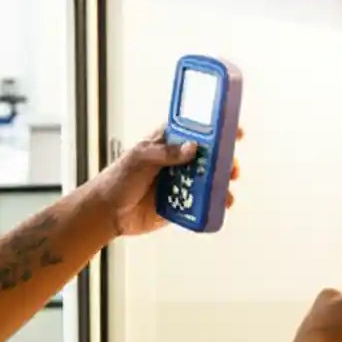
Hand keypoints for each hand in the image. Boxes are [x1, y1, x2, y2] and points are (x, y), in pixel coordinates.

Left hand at [93, 126, 241, 236]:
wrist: (107, 212)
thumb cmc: (118, 178)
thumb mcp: (140, 158)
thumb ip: (166, 152)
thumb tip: (193, 147)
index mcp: (167, 143)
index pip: (195, 131)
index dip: (216, 129)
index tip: (235, 131)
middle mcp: (177, 161)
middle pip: (209, 157)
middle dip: (225, 161)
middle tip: (232, 167)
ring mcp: (180, 183)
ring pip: (209, 181)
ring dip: (223, 184)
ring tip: (227, 192)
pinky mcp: (180, 204)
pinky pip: (202, 204)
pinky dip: (214, 204)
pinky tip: (222, 206)